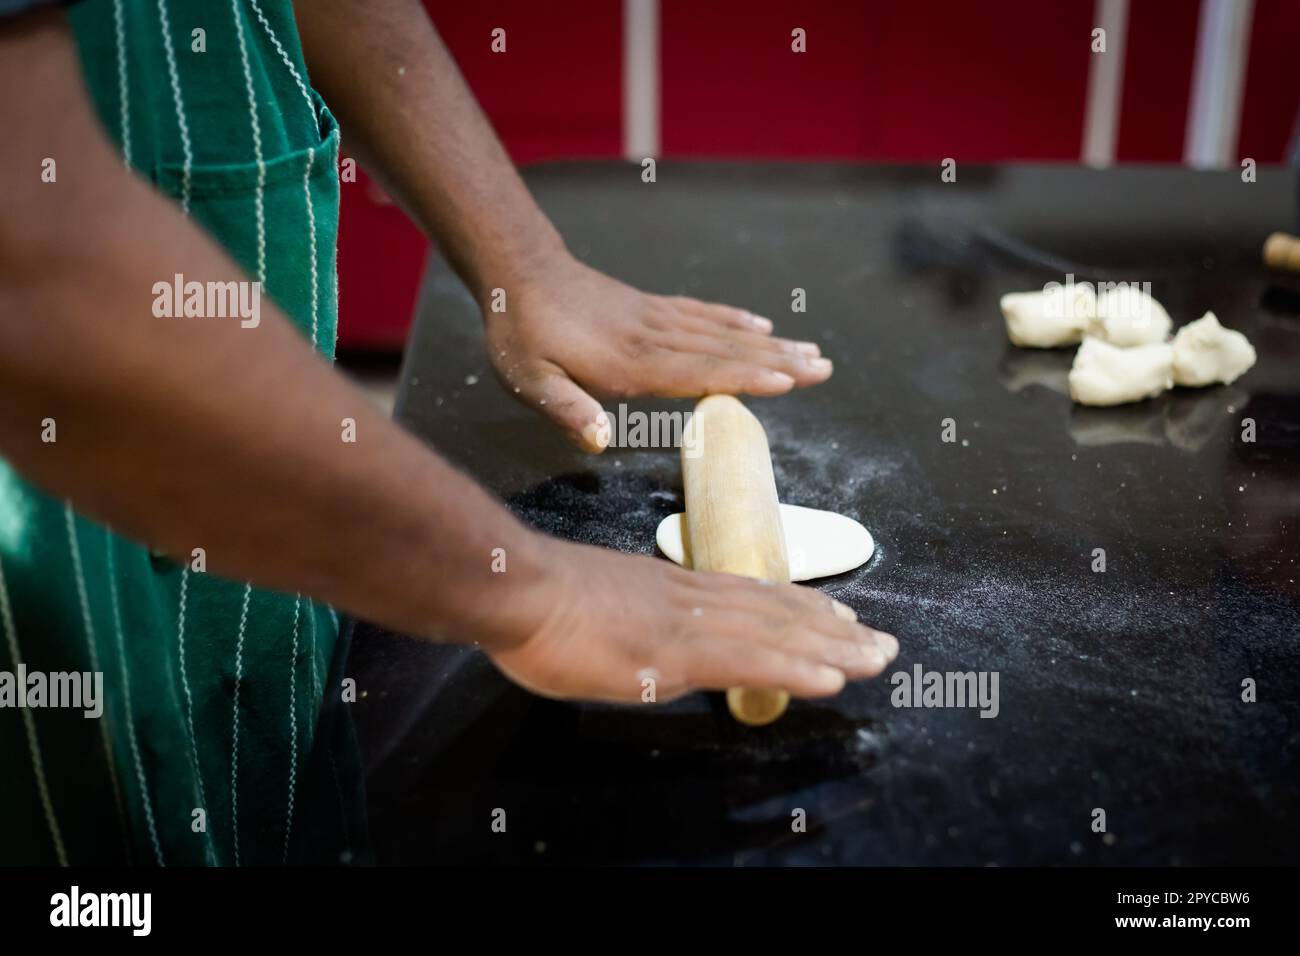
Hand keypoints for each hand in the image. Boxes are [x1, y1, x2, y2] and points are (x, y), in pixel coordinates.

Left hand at [485, 255, 832, 450]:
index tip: (789, 381)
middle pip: (726, 350)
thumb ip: (565, 408)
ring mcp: (656, 319)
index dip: (745, 378)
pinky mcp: (651, 308)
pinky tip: (762, 322)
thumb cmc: (521, 334)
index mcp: (630, 363)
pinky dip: (735, 318)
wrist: (520, 272)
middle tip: (825, 368)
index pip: (698, 372)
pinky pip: (702, 313)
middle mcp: (654, 338)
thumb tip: (598, 440)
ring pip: (723, 331)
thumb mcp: (527, 380)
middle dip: (779, 360)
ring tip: (811, 350)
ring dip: (770, 342)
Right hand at [487, 539, 896, 703]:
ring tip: (876, 658)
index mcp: (674, 589)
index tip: (839, 617)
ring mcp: (688, 622)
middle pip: (778, 612)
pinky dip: (795, 669)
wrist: (517, 586)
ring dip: (833, 648)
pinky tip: (831, 678)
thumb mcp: (602, 608)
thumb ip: (636, 621)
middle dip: (834, 630)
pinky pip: (749, 661)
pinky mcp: (677, 650)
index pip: (752, 596)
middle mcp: (693, 598)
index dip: (801, 608)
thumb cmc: (540, 602)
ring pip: (777, 634)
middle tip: (880, 642)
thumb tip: (652, 637)